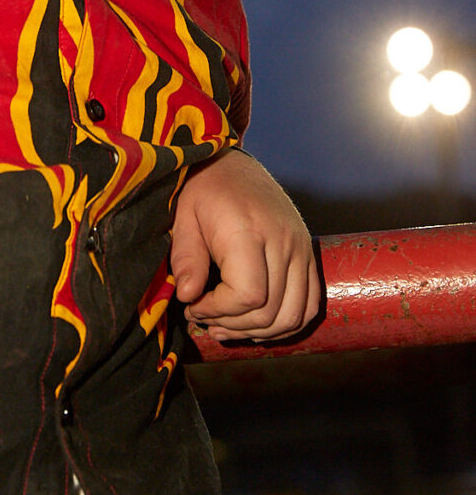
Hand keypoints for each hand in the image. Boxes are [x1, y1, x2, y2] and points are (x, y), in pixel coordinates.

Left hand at [170, 148, 320, 341]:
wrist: (230, 163)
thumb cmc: (202, 189)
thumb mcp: (183, 218)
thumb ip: (186, 259)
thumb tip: (188, 297)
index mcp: (249, 230)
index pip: (248, 295)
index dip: (219, 311)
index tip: (194, 306)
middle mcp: (283, 240)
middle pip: (271, 311)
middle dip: (234, 325)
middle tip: (205, 320)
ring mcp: (301, 248)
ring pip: (294, 314)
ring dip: (260, 331)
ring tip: (228, 326)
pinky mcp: (308, 252)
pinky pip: (310, 303)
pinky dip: (287, 322)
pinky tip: (256, 323)